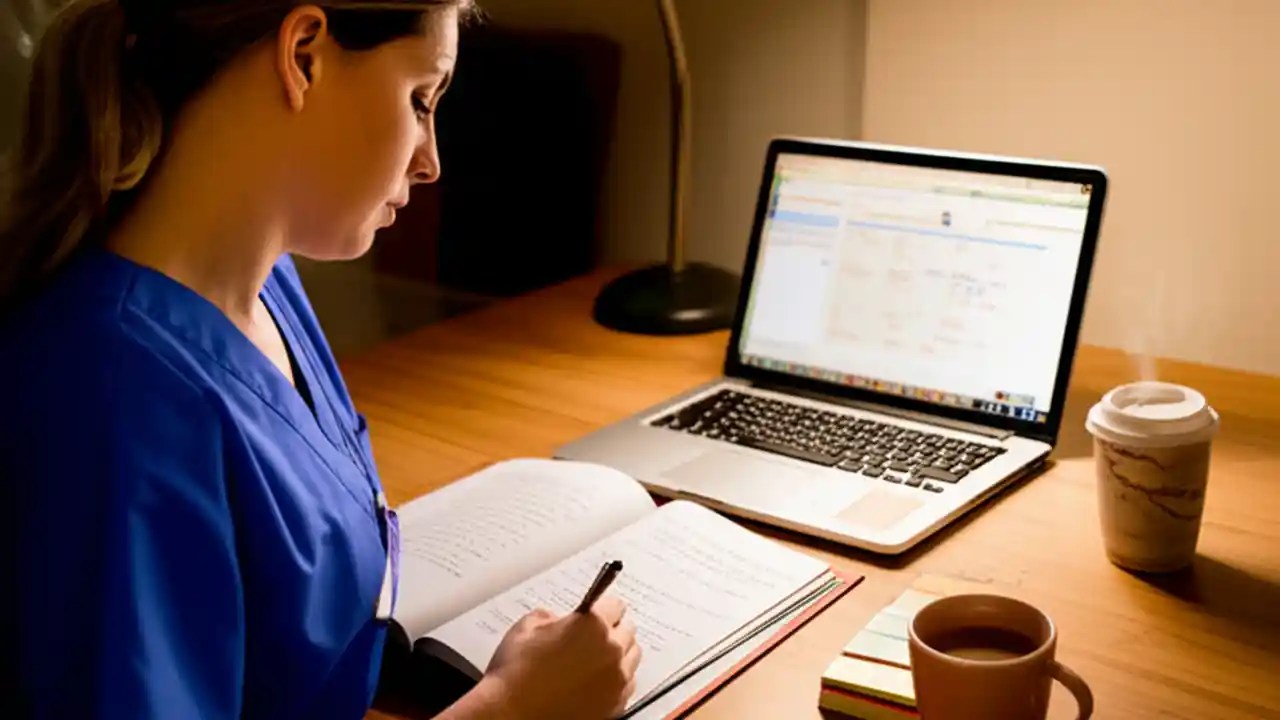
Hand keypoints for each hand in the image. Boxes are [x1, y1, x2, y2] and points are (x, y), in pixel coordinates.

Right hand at [479, 596, 641, 719]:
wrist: (511, 714)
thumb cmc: (516, 674)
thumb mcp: (527, 626)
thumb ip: (552, 616)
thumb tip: (560, 620)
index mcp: (593, 625)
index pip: (616, 605)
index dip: (603, 606)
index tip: (599, 610)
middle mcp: (611, 650)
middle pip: (628, 629)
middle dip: (613, 629)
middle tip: (594, 635)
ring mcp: (617, 680)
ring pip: (632, 657)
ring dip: (618, 653)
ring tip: (596, 658)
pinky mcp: (616, 704)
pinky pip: (628, 684)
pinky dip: (617, 679)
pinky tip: (597, 681)